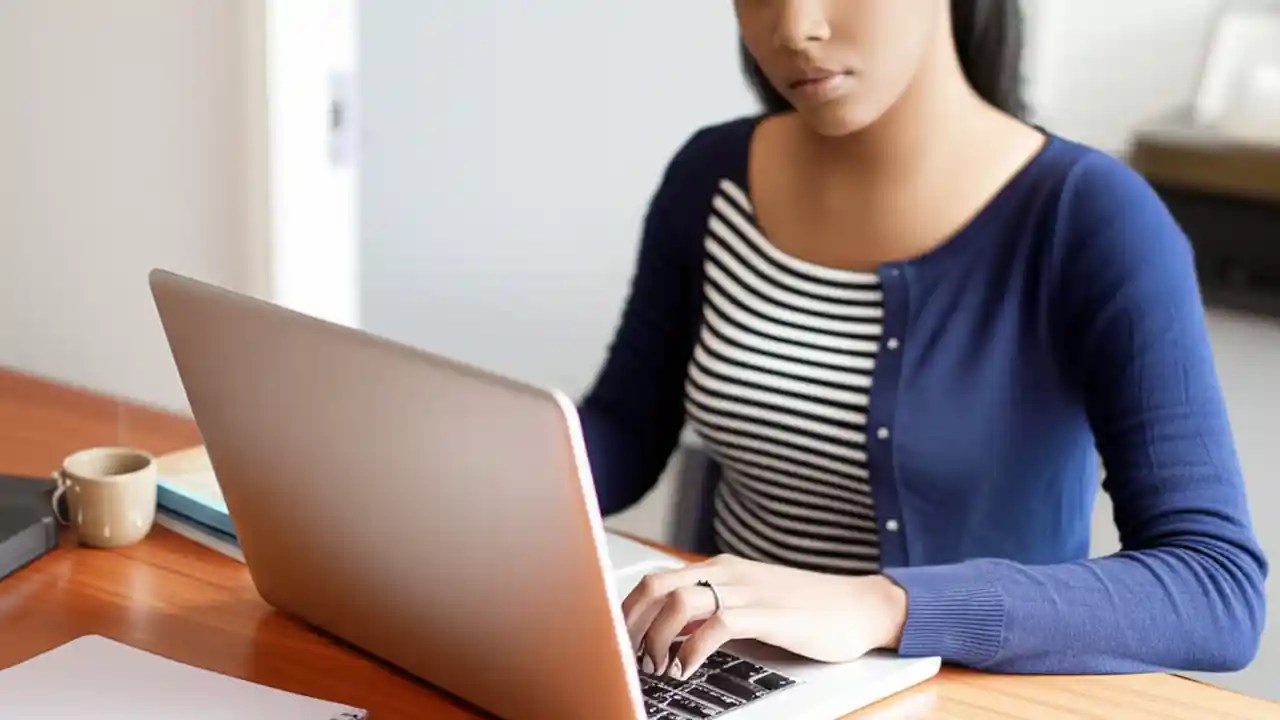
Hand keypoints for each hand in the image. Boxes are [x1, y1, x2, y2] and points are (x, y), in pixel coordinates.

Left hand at [622, 554, 906, 679]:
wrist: (862, 606)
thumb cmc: (809, 610)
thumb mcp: (752, 604)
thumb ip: (714, 613)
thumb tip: (672, 636)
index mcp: (720, 570)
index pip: (656, 578)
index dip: (627, 609)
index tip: (615, 638)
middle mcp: (727, 574)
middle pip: (656, 584)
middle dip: (630, 622)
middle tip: (624, 655)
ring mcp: (748, 591)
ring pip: (679, 602)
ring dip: (656, 638)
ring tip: (656, 666)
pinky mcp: (769, 614)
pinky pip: (716, 625)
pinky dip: (691, 649)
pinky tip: (686, 668)